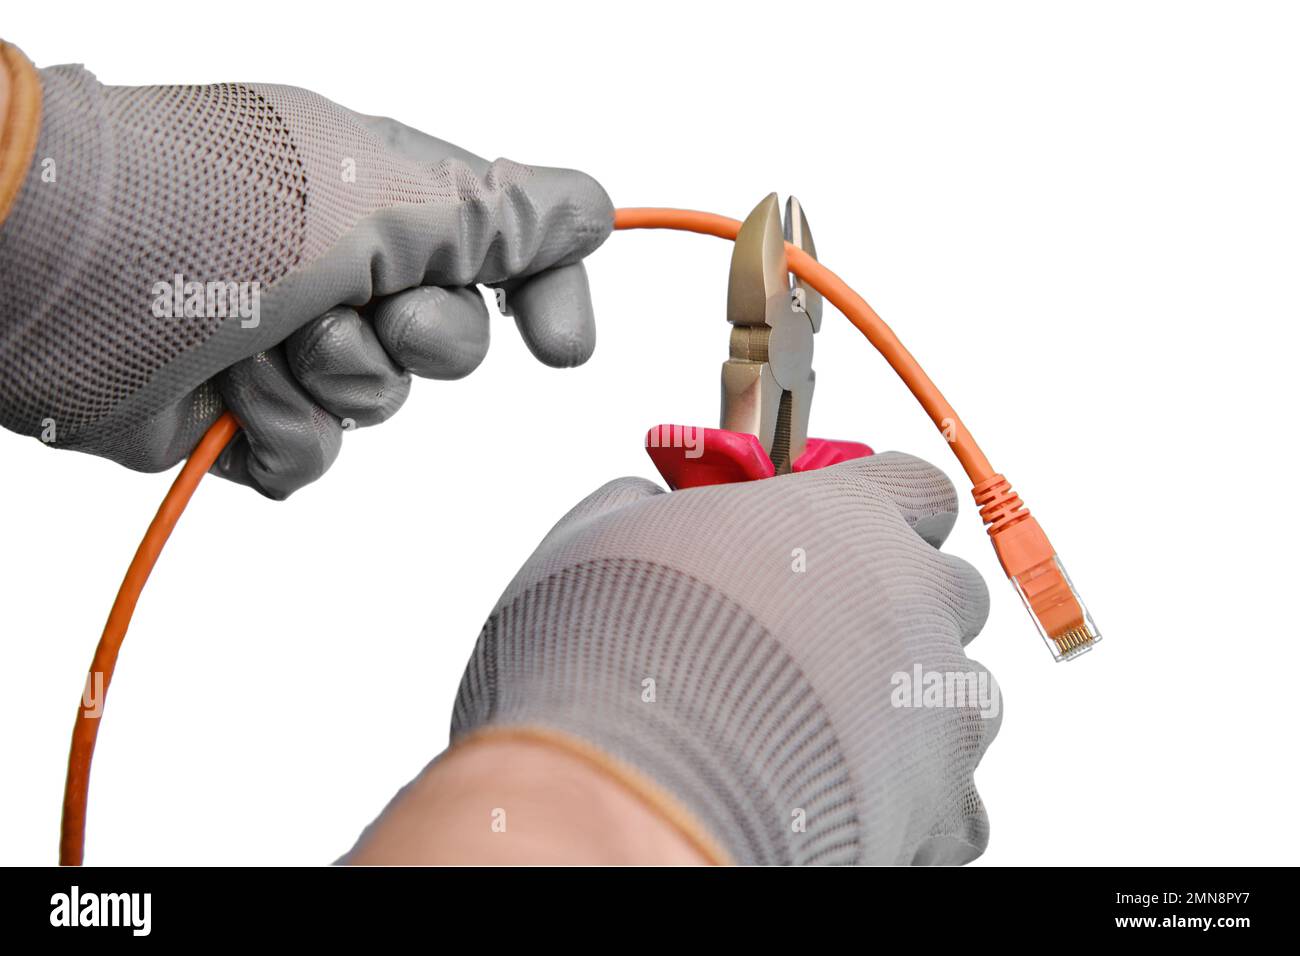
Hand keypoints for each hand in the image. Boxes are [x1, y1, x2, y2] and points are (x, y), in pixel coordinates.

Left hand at [0, 62, 611, 496]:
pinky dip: (278, 430)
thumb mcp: (384, 195)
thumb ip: (506, 214)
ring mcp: (294, 337)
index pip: (509, 249)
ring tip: (259, 334)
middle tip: (351, 301)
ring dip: (327, 379)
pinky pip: (316, 455)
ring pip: (381, 405)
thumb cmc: (208, 208)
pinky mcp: (248, 407)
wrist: (48, 272)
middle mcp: (346, 263)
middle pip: (454, 344)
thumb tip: (594, 212)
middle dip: (411, 337)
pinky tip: (228, 392)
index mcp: (387, 194)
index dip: (546, 295)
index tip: (560, 348)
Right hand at [450, 452, 1001, 864]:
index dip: (881, 510)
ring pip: (961, 690)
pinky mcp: (942, 802)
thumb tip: (648, 502)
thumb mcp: (599, 538)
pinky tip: (839, 796)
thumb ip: (648, 504)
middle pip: (947, 587)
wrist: (633, 796)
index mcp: (844, 517)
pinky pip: (957, 798)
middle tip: (818, 639)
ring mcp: (938, 702)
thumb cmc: (610, 659)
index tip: (839, 534)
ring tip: (820, 731)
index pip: (916, 486)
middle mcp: (912, 598)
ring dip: (908, 704)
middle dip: (896, 610)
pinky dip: (912, 802)